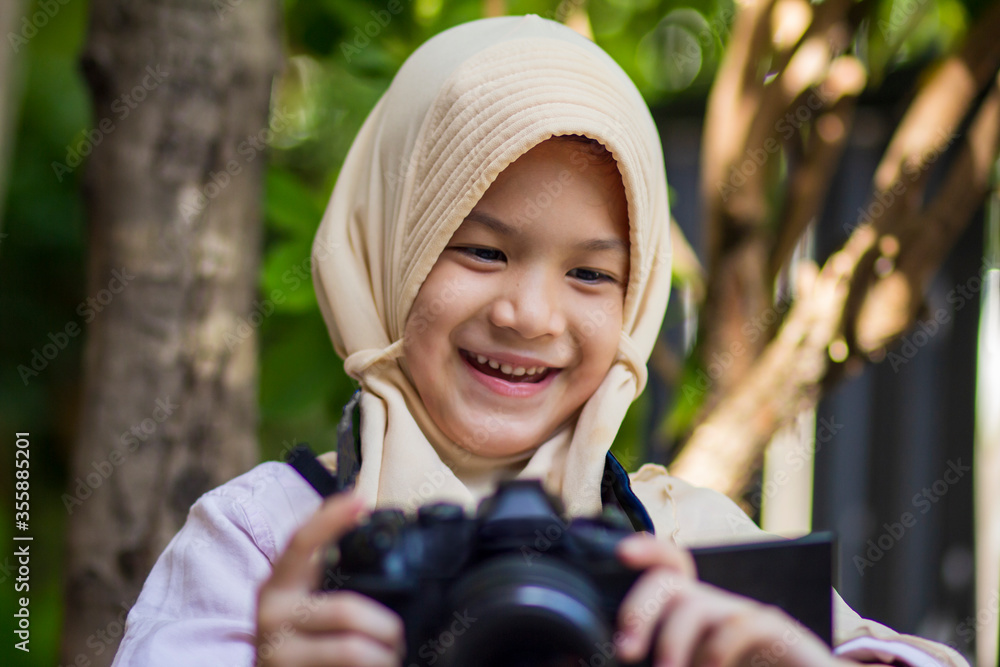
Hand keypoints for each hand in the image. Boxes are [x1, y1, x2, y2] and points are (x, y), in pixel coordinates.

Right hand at [255, 493, 404, 666]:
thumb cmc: (298, 645)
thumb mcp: (302, 607)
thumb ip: (328, 583)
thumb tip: (374, 546)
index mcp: (278, 586)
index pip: (301, 544)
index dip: (330, 519)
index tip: (359, 499)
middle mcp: (272, 614)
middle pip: (347, 610)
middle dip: (386, 627)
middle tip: (396, 639)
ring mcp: (278, 650)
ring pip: (352, 649)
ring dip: (383, 657)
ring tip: (388, 659)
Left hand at [614, 535, 849, 666]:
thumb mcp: (680, 664)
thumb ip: (644, 655)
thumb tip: (579, 659)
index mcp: (687, 612)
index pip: (664, 566)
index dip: (644, 551)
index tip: (620, 552)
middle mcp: (713, 606)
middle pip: (669, 581)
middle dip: (640, 609)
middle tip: (626, 651)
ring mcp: (744, 616)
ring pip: (697, 605)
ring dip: (673, 640)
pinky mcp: (777, 632)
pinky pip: (743, 624)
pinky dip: (718, 648)